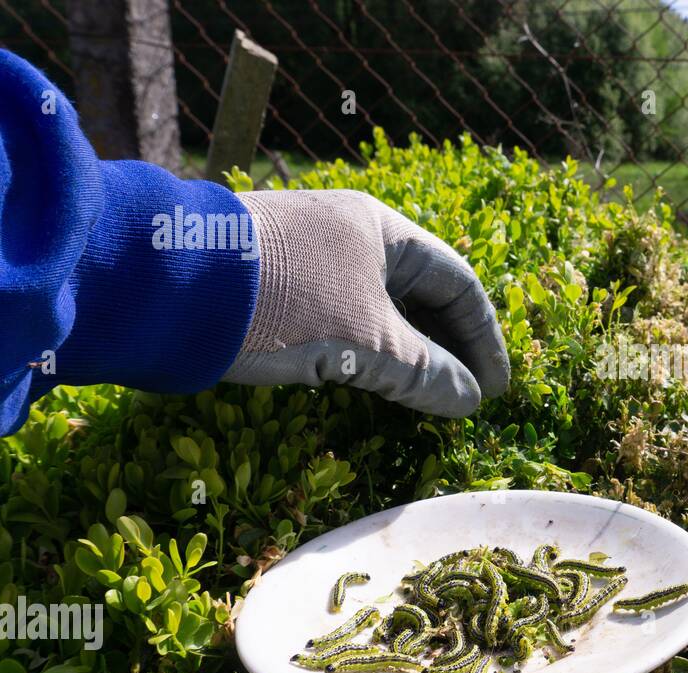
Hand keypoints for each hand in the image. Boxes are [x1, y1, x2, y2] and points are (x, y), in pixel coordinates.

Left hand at [223, 189, 508, 416]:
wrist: (164, 285)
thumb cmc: (282, 301)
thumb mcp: (366, 341)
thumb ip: (425, 372)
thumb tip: (468, 400)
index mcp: (383, 229)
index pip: (459, 284)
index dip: (485, 340)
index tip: (494, 390)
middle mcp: (349, 234)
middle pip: (421, 295)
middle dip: (448, 348)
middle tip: (462, 396)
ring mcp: (309, 256)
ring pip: (379, 309)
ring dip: (406, 354)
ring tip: (420, 396)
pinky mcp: (274, 282)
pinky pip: (340, 317)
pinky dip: (364, 351)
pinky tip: (365, 378)